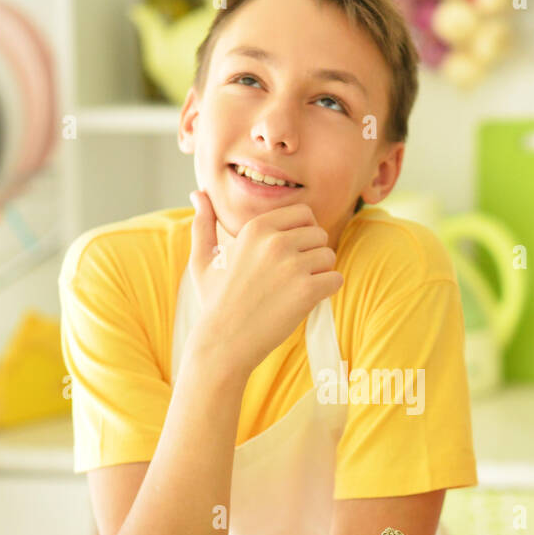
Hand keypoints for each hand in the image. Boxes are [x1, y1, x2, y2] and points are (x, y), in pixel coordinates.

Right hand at [186, 190, 342, 377]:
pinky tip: (304, 302)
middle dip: (312, 254)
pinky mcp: (307, 290)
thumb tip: (197, 192)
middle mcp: (275, 241)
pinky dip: (326, 292)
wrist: (224, 342)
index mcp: (256, 227)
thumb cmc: (215, 302)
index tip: (287, 255)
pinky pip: (336, 279)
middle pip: (320, 234)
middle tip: (290, 278)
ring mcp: (292, 265)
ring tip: (293, 290)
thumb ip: (203, 223)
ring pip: (329, 256)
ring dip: (319, 274)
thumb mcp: (202, 259)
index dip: (302, 234)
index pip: (304, 213)